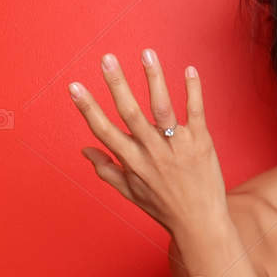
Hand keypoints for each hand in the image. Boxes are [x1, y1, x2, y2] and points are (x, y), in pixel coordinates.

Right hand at [70, 49, 228, 236]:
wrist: (201, 223)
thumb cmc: (163, 207)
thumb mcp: (130, 192)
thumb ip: (107, 169)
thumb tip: (84, 149)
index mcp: (133, 162)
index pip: (104, 131)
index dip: (88, 108)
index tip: (74, 86)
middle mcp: (153, 152)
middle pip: (131, 113)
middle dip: (117, 84)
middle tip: (107, 58)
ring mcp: (178, 146)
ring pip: (163, 108)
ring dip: (154, 79)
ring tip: (146, 53)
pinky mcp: (202, 142)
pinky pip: (197, 112)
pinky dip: (193, 90)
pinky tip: (189, 69)